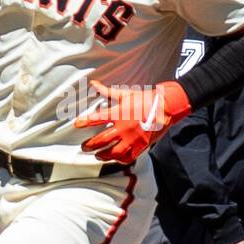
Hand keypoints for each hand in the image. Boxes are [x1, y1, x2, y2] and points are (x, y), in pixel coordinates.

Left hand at [74, 79, 191, 162]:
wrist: (166, 107)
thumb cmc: (146, 99)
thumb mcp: (126, 94)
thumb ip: (108, 92)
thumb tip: (94, 84)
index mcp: (119, 113)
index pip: (97, 119)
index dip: (85, 122)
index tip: (77, 124)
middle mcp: (124, 127)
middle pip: (101, 140)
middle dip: (89, 145)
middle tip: (84, 146)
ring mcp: (133, 138)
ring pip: (113, 152)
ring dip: (102, 155)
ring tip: (97, 155)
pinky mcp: (141, 146)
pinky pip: (128, 157)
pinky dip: (119, 159)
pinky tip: (115, 158)